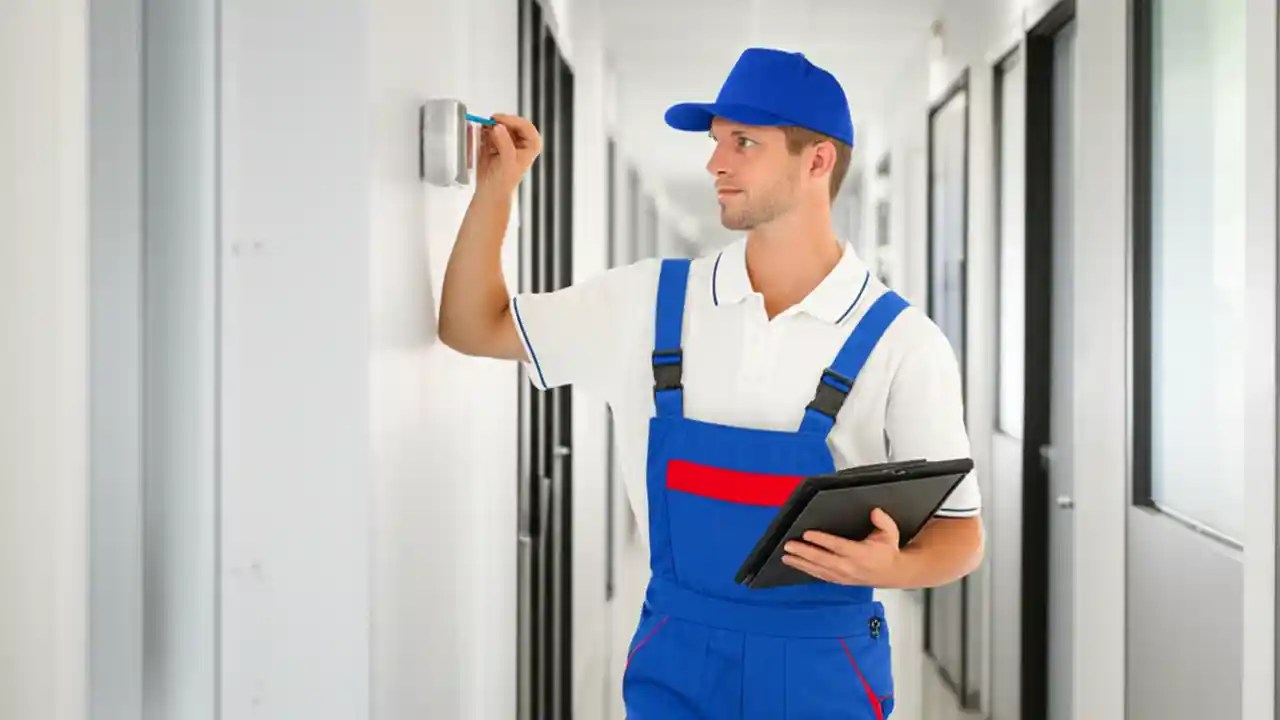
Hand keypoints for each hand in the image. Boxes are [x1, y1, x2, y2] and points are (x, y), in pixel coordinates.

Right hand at [476, 113, 541, 194]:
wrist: (490, 191)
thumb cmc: (503, 181)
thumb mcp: (507, 161)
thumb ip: (504, 142)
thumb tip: (498, 127)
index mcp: (532, 145)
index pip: (526, 126)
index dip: (512, 121)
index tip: (499, 121)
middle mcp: (522, 140)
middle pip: (512, 123)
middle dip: (500, 123)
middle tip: (489, 124)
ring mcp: (509, 139)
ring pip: (501, 125)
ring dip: (491, 127)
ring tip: (485, 135)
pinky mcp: (496, 140)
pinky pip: (491, 130)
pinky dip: (485, 132)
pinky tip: (482, 140)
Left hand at [781, 508, 902, 586]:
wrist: (891, 574)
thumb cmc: (887, 551)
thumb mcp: (890, 533)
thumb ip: (883, 521)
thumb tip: (874, 512)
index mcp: (862, 554)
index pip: (838, 546)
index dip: (822, 540)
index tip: (807, 534)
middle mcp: (851, 566)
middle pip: (823, 559)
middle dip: (805, 552)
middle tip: (789, 545)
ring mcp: (844, 576)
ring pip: (819, 570)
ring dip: (801, 563)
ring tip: (786, 556)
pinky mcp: (840, 580)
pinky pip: (820, 576)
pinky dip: (807, 570)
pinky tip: (795, 564)